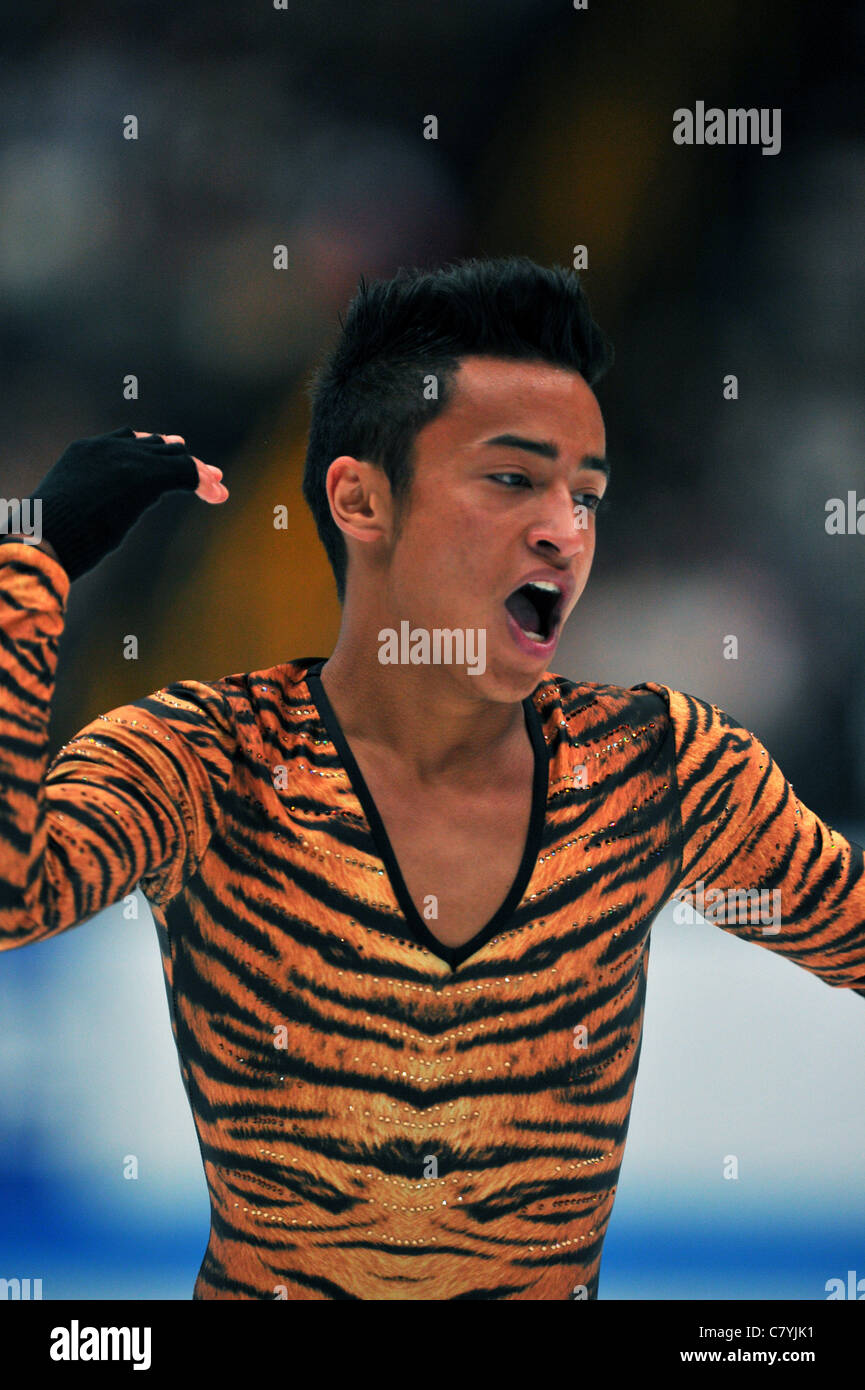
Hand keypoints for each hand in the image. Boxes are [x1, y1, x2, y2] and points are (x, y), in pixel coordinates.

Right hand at [21, 426, 229, 581]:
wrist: (46, 533)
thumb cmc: (50, 535)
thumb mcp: (69, 513)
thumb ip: (88, 507)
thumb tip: (92, 529)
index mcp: (87, 452)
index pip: (130, 442)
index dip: (155, 452)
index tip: (171, 460)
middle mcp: (110, 447)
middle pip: (157, 446)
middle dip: (182, 459)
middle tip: (210, 474)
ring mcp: (128, 458)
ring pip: (175, 457)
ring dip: (198, 472)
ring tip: (217, 488)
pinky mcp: (146, 475)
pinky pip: (184, 472)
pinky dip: (202, 482)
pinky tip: (215, 495)